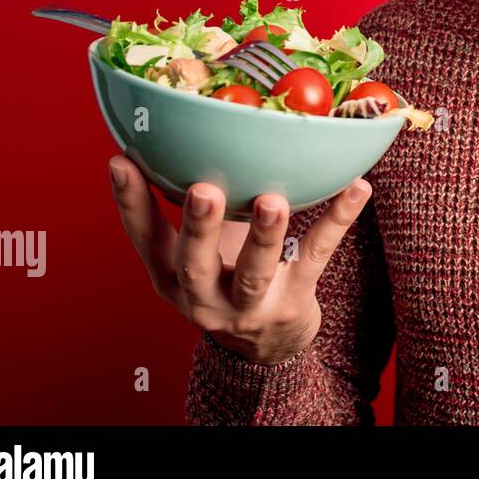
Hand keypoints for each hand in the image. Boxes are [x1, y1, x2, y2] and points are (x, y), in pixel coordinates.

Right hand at [108, 155, 371, 364]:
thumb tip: (178, 132)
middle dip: (199, 227)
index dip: (130, 203)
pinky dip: (338, 220)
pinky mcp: (293, 302)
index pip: (144, 239)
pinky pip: (316, 256)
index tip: (121, 161)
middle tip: (204, 191)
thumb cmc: (230, 276)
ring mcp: (249, 305)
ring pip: (255, 271)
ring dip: (264, 235)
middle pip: (195, 263)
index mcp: (172, 276)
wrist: (269, 347)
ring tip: (274, 201)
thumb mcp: (201, 249)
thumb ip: (189, 205)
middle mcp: (203, 296)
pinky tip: (357, 187)